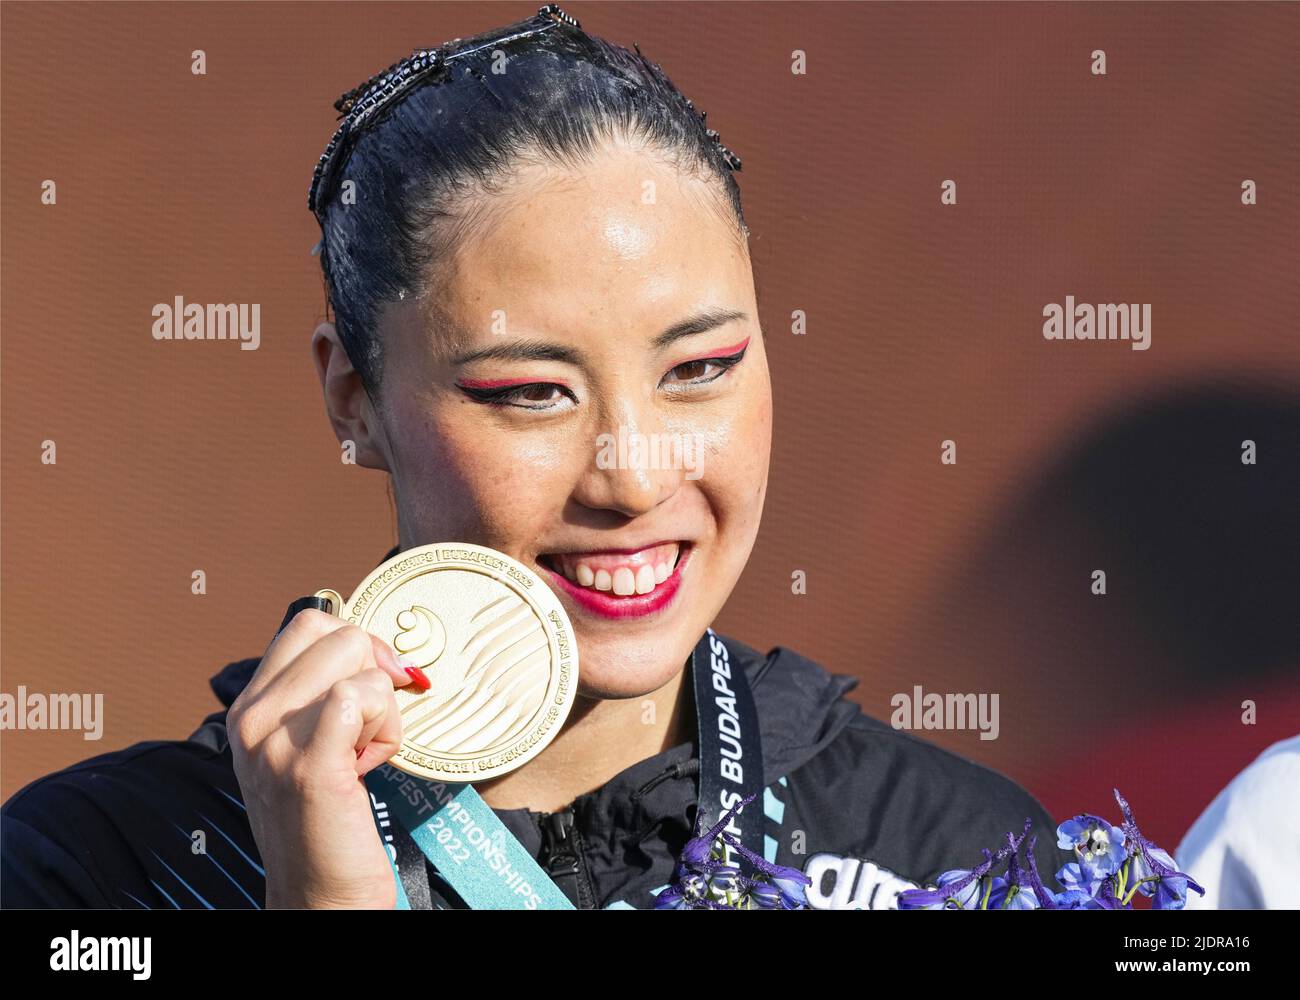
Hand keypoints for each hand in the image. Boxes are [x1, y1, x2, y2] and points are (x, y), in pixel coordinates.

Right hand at [228, 608, 417, 908]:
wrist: (318, 898)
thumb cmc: (324, 824)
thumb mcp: (303, 748)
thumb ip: (318, 698)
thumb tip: (371, 648)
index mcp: (248, 708)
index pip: (306, 623)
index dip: (355, 643)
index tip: (373, 685)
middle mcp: (251, 719)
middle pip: (334, 631)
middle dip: (372, 667)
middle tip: (371, 721)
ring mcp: (275, 742)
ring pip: (353, 658)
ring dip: (381, 702)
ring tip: (366, 751)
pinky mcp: (310, 766)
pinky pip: (360, 696)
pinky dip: (384, 722)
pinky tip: (372, 762)